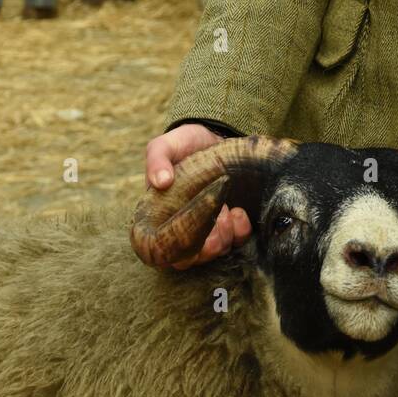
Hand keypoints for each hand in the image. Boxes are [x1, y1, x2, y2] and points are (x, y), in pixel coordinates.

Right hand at [145, 123, 252, 270]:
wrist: (217, 136)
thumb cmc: (185, 144)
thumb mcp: (167, 145)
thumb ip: (157, 159)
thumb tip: (160, 182)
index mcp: (160, 216)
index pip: (162, 249)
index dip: (174, 251)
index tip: (190, 235)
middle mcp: (183, 228)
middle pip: (189, 259)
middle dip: (206, 250)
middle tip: (218, 224)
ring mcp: (208, 228)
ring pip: (214, 253)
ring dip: (224, 239)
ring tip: (229, 212)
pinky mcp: (232, 225)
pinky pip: (237, 242)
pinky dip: (240, 233)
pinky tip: (239, 212)